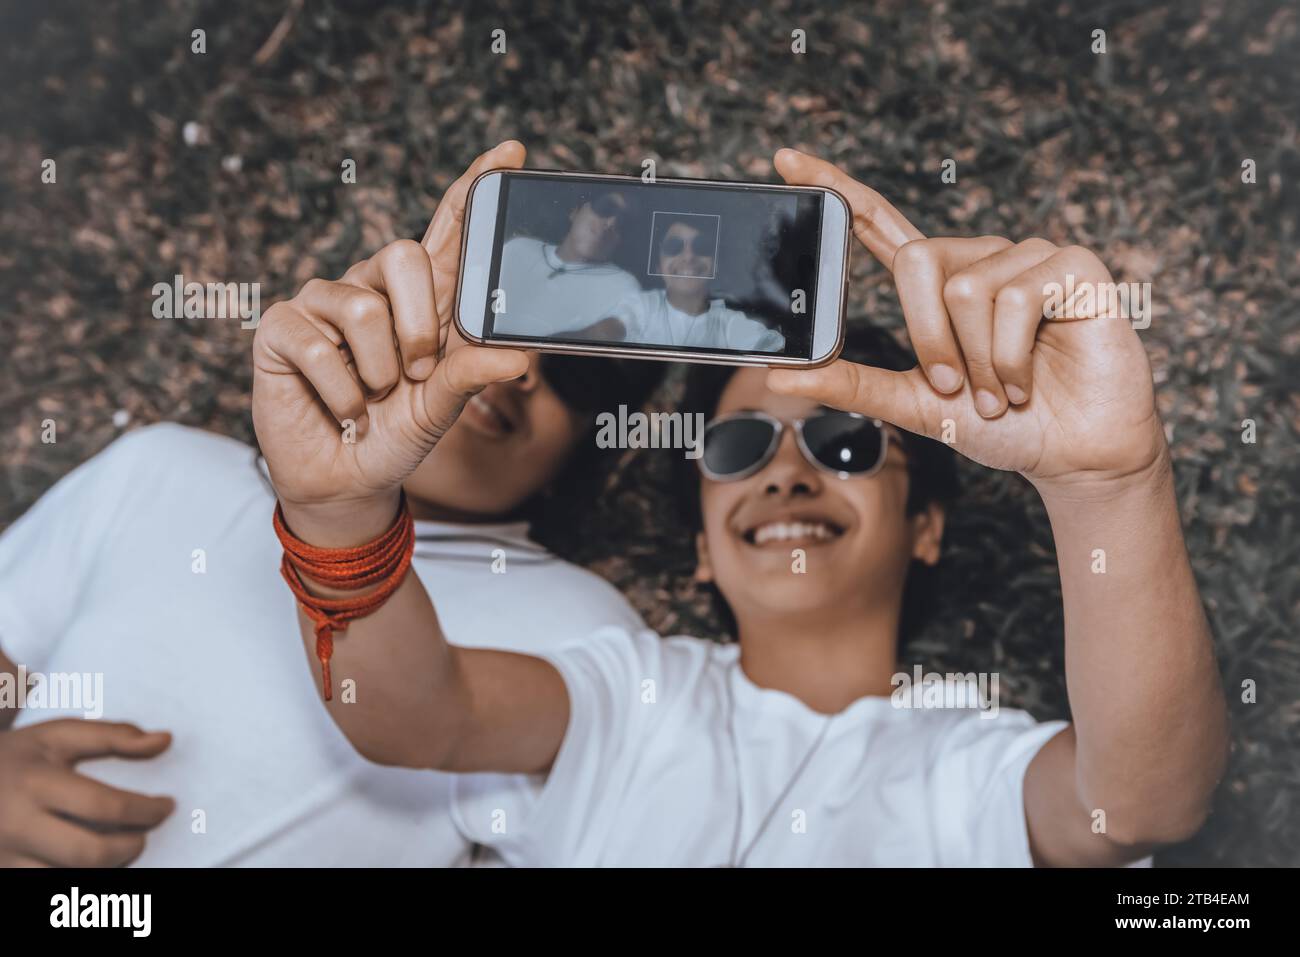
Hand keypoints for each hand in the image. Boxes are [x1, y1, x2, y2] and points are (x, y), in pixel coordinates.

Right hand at [0, 720, 174, 866]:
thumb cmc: (13, 758)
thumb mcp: (57, 736)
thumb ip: (112, 736)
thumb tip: (165, 741)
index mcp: (36, 784)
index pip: (105, 806)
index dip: (146, 810)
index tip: (166, 806)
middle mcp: (17, 825)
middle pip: (89, 854)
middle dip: (130, 847)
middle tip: (143, 835)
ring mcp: (4, 857)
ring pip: (69, 880)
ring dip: (104, 868)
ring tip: (117, 848)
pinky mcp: (0, 874)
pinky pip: (46, 887)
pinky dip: (77, 878)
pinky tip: (88, 861)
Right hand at [252, 142, 529, 540]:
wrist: (346, 480)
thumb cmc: (397, 433)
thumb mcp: (444, 407)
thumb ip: (475, 374)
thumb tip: (520, 357)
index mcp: (422, 298)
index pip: (449, 230)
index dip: (475, 189)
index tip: (510, 152)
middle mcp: (372, 287)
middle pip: (404, 255)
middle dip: (419, 327)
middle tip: (416, 374)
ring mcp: (323, 303)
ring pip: (363, 308)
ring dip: (379, 372)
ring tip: (374, 396)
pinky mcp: (282, 329)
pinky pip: (319, 345)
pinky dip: (341, 393)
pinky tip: (343, 409)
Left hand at [767, 149, 1166, 493]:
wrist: (1073, 452)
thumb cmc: (1001, 426)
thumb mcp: (917, 406)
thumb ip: (854, 385)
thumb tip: (778, 377)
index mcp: (938, 283)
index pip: (878, 222)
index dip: (836, 188)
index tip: (785, 159)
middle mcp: (980, 258)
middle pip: (917, 261)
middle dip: (930, 340)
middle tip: (959, 386)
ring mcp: (1027, 256)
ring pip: (966, 290)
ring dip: (980, 362)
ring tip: (1003, 390)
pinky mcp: (1072, 264)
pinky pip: (1015, 300)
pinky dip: (1011, 358)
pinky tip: (1028, 380)